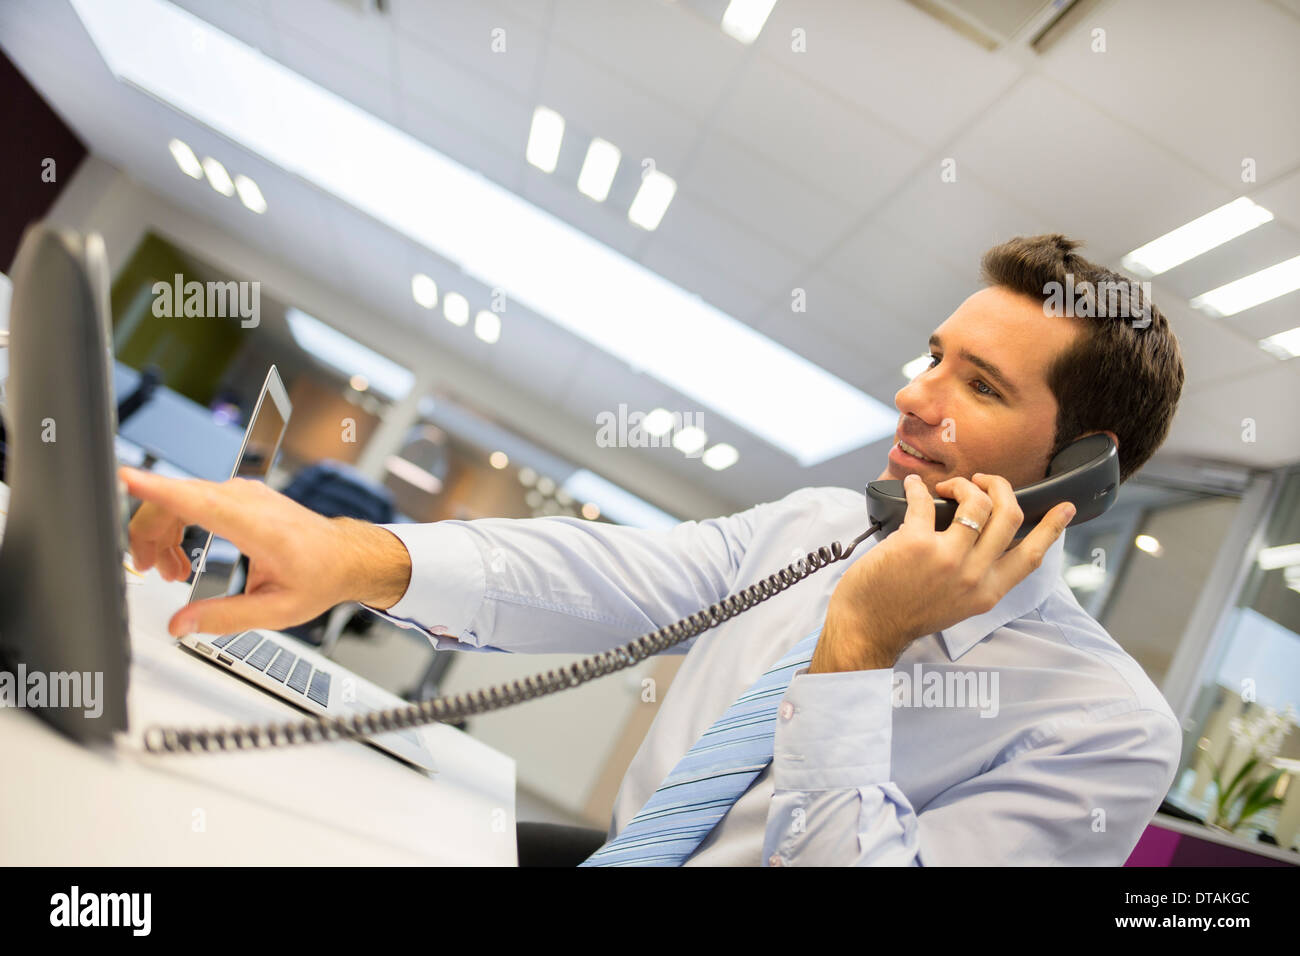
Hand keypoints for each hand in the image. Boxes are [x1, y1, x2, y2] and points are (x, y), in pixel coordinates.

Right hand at [119, 466, 411, 636]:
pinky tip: (183, 558)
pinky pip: (193, 500)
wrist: (344, 556)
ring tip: (171, 572)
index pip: (199, 502)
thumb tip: (181, 624)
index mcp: (259, 527)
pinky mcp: (238, 495)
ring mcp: (242, 493)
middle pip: (177, 500)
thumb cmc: (319, 576)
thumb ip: (226, 617)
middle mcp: (248, 501)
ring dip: (162, 534)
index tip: (127, 478)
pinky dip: (178, 525)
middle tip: (149, 569)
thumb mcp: (277, 610)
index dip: (159, 490)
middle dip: (148, 533)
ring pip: (180, 499)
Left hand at [809, 472, 1074, 672]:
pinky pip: (925, 500)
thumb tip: (982, 537)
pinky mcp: (916, 544)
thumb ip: (976, 575)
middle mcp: (974, 575)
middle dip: (1000, 487)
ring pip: (976, 503)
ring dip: (962, 485)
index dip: (1052, 528)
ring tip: (946, 488)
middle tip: (982, 481)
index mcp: (988, 591)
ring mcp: (947, 558)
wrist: (868, 628)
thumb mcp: (957, 603)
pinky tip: (914, 486)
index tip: (1066, 507)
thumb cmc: (907, 613)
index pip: (1032, 555)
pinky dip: (919, 487)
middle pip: (1009, 516)